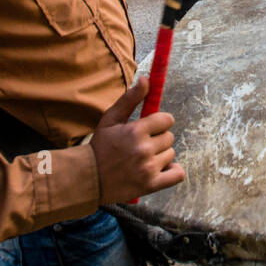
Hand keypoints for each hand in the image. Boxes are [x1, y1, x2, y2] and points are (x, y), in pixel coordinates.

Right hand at [89, 76, 185, 202]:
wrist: (88, 178)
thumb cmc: (101, 146)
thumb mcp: (111, 118)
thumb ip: (131, 98)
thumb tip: (147, 79)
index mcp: (136, 131)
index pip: (167, 120)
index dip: (159, 122)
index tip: (149, 128)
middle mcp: (144, 149)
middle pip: (169, 137)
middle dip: (158, 139)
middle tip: (141, 145)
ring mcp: (148, 169)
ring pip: (171, 154)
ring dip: (161, 155)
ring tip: (143, 158)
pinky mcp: (151, 185)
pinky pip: (177, 174)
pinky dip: (172, 171)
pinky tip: (159, 168)